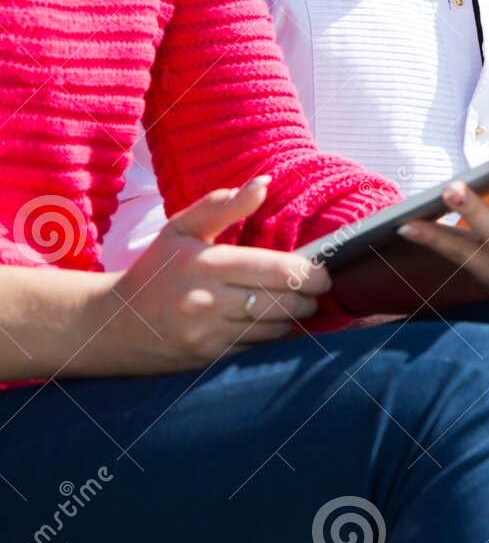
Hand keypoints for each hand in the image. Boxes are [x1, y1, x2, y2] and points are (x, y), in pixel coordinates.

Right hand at [86, 177, 325, 375]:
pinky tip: (269, 323)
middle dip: (308, 298)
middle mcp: (207, 300)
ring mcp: (207, 333)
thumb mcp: (181, 228)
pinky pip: (257, 347)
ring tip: (293, 304)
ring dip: (292, 317)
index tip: (322, 274)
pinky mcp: (208, 358)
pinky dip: (271, 335)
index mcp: (205, 264)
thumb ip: (223, 206)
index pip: (278, 270)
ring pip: (274, 327)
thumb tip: (263, 183)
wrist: (113, 324)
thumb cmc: (156, 270)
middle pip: (283, 302)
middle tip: (313, 291)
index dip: (310, 274)